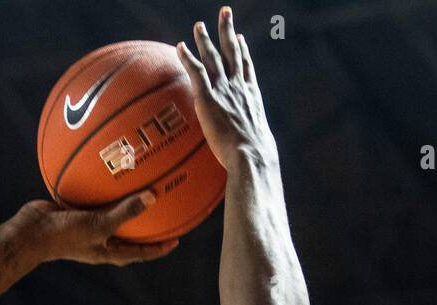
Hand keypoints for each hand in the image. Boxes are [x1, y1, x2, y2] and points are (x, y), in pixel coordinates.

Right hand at [13, 193, 178, 265]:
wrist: (29, 232)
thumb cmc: (65, 236)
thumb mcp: (99, 225)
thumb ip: (126, 211)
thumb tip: (154, 197)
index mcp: (110, 251)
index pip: (141, 252)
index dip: (160, 248)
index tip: (177, 239)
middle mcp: (101, 238)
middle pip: (130, 232)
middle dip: (147, 224)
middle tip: (165, 210)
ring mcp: (87, 224)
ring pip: (112, 211)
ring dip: (125, 199)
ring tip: (141, 183)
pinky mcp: (75, 209)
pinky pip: (94, 196)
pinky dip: (102, 184)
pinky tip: (109, 166)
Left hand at [176, 7, 277, 171]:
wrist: (251, 155)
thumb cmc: (255, 158)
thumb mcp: (256, 145)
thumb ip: (249, 142)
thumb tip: (247, 158)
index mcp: (252, 96)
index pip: (247, 69)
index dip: (244, 52)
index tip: (241, 38)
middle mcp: (239, 87)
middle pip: (233, 52)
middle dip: (228, 31)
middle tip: (225, 13)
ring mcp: (224, 90)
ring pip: (214, 57)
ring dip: (205, 39)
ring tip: (199, 25)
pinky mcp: (209, 98)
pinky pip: (196, 72)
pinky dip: (188, 57)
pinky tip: (180, 46)